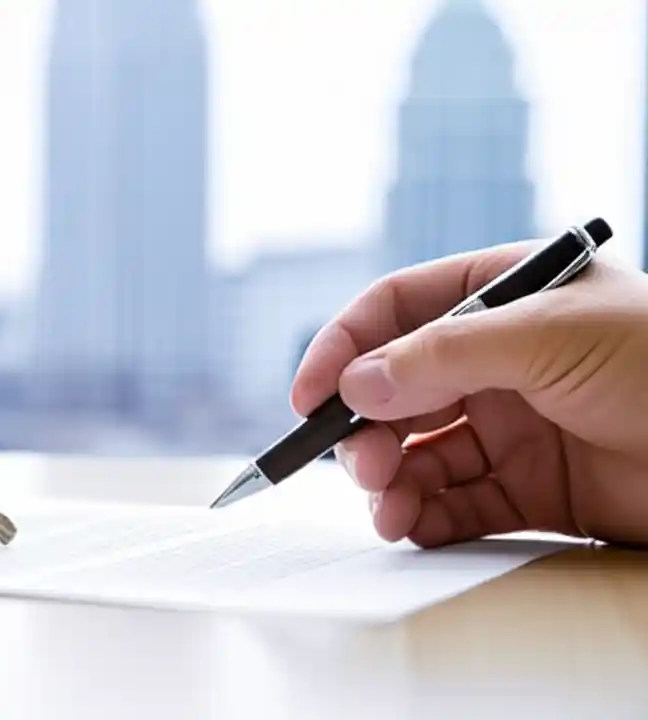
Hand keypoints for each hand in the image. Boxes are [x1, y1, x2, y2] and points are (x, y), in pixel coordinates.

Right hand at [292, 243, 647, 547]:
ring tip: (389, 507)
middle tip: (363, 466)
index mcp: (502, 298)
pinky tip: (413, 525)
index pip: (396, 311)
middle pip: (395, 390)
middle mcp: (498, 360)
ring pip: (417, 450)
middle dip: (365, 429)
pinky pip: (454, 502)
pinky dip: (424, 516)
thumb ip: (443, 354)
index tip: (308, 397)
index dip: (343, 349)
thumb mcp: (550, 335)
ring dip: (389, 479)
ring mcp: (511, 425)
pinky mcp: (530, 488)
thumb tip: (354, 383)